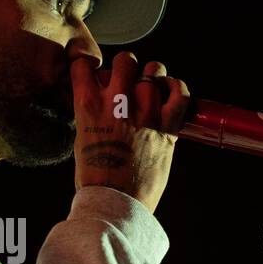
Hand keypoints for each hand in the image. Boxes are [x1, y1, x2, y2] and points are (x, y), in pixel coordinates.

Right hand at [70, 50, 189, 214]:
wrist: (115, 202)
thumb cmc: (97, 178)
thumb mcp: (82, 139)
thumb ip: (92, 115)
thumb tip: (103, 101)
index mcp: (88, 106)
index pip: (84, 65)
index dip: (90, 66)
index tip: (96, 73)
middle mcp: (117, 103)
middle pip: (125, 61)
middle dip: (126, 68)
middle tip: (128, 80)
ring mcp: (144, 113)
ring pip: (154, 72)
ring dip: (153, 78)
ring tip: (152, 87)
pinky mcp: (167, 127)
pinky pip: (180, 93)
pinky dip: (177, 88)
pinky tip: (171, 92)